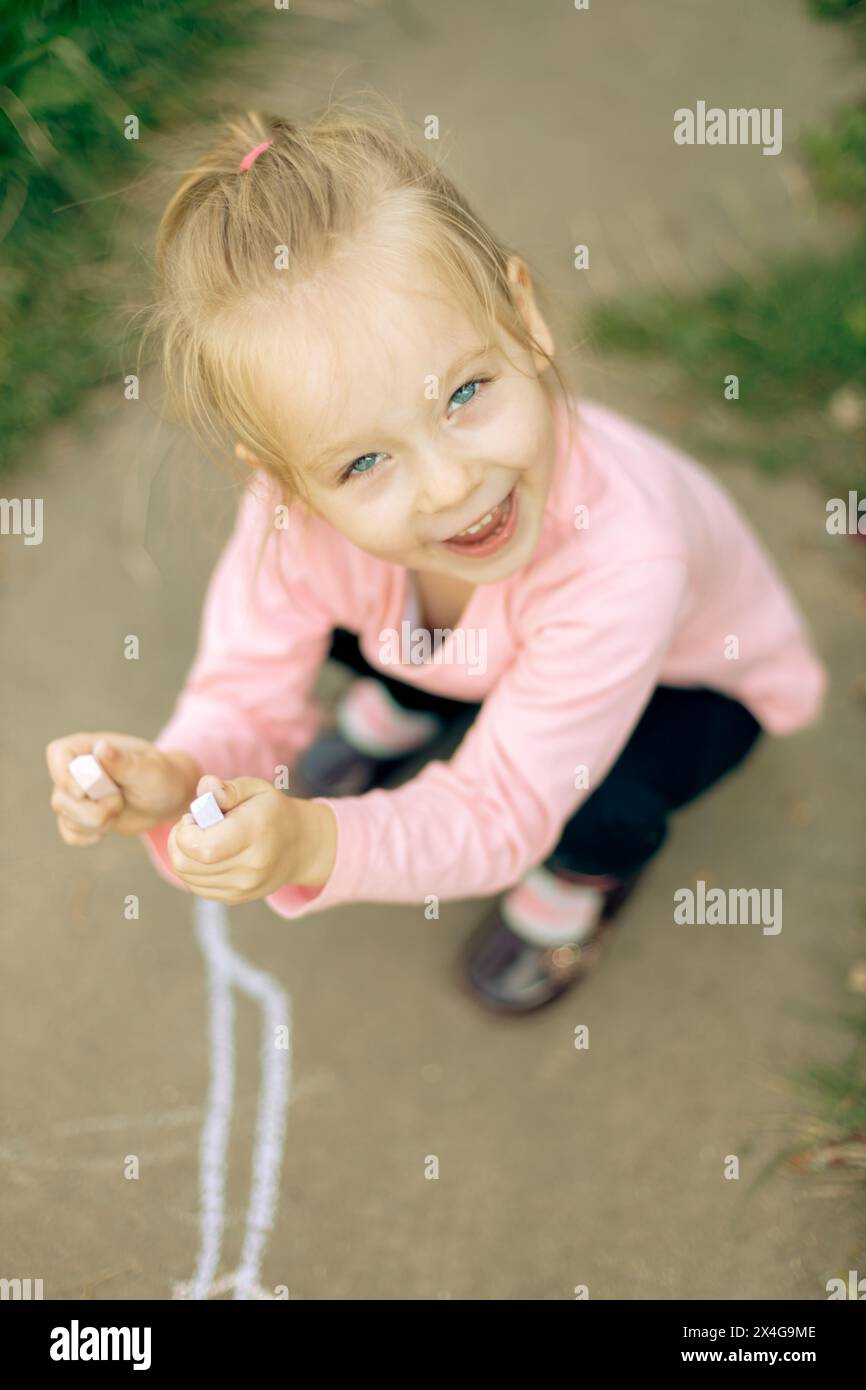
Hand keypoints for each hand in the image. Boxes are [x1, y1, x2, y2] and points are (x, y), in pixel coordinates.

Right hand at [46, 733, 200, 844]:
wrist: (167, 799)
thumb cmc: (160, 777)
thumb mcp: (148, 770)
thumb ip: (123, 762)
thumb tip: (101, 747)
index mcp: (88, 747)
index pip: (58, 753)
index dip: (64, 775)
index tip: (83, 793)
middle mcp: (76, 770)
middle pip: (61, 796)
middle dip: (92, 809)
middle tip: (120, 801)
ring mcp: (75, 795)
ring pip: (65, 817)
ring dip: (96, 822)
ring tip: (119, 808)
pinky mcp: (79, 816)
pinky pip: (70, 833)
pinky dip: (89, 836)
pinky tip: (108, 825)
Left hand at [167, 774, 336, 903]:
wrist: (300, 846)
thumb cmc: (272, 812)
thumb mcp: (256, 789)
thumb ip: (227, 788)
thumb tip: (206, 787)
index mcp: (254, 834)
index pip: (202, 847)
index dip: (185, 831)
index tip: (194, 817)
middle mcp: (249, 867)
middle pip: (186, 864)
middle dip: (180, 841)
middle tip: (196, 825)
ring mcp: (242, 887)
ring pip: (186, 877)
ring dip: (184, 855)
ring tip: (204, 837)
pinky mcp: (234, 898)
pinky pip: (196, 886)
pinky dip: (193, 869)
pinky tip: (209, 853)